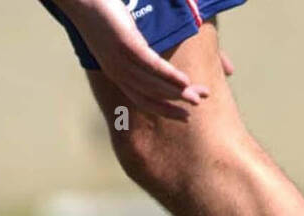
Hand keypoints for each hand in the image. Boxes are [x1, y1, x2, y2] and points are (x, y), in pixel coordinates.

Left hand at [58, 0, 208, 118]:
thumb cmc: (104, 13)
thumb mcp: (123, 36)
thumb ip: (141, 48)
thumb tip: (157, 54)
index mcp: (116, 72)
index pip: (144, 99)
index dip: (166, 108)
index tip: (186, 114)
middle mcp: (117, 72)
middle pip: (151, 95)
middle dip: (176, 103)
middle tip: (200, 103)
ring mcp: (120, 60)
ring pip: (152, 84)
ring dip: (178, 93)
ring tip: (198, 96)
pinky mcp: (124, 45)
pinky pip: (150, 65)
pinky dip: (168, 75)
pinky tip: (185, 81)